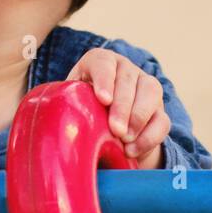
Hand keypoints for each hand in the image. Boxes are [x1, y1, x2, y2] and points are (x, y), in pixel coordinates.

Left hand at [65, 49, 170, 168]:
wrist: (101, 126)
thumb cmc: (79, 111)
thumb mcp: (69, 104)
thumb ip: (63, 107)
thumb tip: (50, 126)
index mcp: (99, 62)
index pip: (102, 62)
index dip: (104, 80)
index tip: (103, 99)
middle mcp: (125, 69)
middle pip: (128, 81)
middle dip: (123, 106)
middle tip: (115, 130)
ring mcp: (145, 86)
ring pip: (151, 94)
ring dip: (139, 118)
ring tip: (124, 140)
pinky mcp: (159, 110)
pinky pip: (161, 120)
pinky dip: (149, 136)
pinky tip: (133, 149)